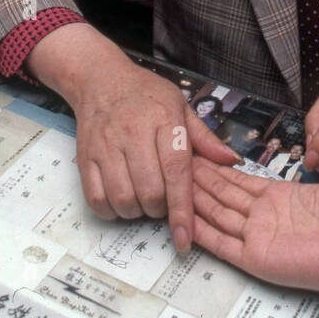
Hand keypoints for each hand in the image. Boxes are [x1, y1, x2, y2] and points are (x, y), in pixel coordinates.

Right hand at [69, 57, 237, 251]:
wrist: (101, 80)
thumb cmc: (146, 94)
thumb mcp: (181, 106)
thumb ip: (206, 138)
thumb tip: (233, 162)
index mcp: (164, 121)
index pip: (177, 172)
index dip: (183, 209)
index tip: (186, 237)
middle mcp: (134, 134)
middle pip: (151, 192)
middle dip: (160, 209)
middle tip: (163, 200)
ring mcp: (106, 147)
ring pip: (123, 200)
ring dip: (136, 211)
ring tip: (142, 199)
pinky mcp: (85, 158)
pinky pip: (96, 199)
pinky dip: (110, 210)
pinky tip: (120, 200)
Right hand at [192, 152, 318, 301]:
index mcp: (284, 198)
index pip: (243, 182)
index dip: (221, 169)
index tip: (201, 155)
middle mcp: (268, 217)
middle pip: (225, 196)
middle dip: (202, 180)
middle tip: (177, 164)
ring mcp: (260, 237)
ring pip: (219, 215)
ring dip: (197, 201)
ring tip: (173, 184)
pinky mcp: (257, 257)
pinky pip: (223, 244)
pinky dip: (203, 232)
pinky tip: (184, 219)